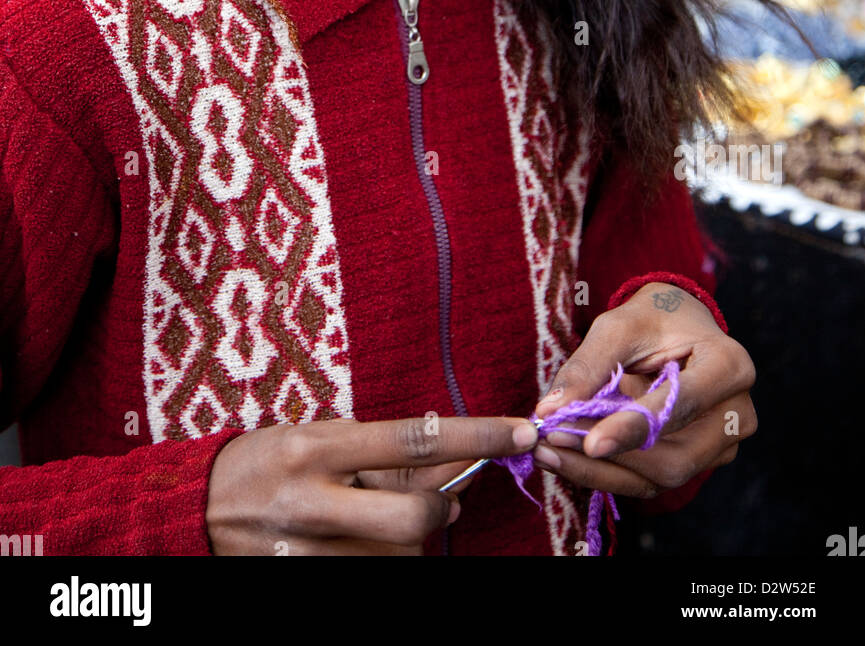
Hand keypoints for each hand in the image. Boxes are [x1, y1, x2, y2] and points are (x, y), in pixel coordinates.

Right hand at [205, 413, 538, 554]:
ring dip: (407, 540)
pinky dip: (380, 559)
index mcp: (319, 448)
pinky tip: (360, 540)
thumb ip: (377, 452)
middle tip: (444, 504)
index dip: (476, 436)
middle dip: (442, 513)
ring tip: (374, 518)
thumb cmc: (268, 459)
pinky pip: (370, 576)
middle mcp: (314, 500)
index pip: (415, 438)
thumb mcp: (318, 436)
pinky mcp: (304, 582)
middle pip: (414, 518)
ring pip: (398, 557)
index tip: (520, 431)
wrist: (195, 507)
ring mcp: (309, 550)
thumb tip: (449, 472)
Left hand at [529, 282, 756, 499]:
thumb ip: (588, 366)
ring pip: (658, 478)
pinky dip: (604, 473)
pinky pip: (649, 481)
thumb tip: (550, 411)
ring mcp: (720, 444)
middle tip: (550, 441)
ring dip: (599, 470)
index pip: (682, 406)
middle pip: (674, 457)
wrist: (675, 327)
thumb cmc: (652, 319)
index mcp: (729, 366)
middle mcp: (735, 413)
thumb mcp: (619, 326)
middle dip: (610, 455)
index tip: (590, 442)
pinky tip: (565, 457)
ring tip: (547, 451)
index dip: (634, 428)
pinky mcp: (697, 462)